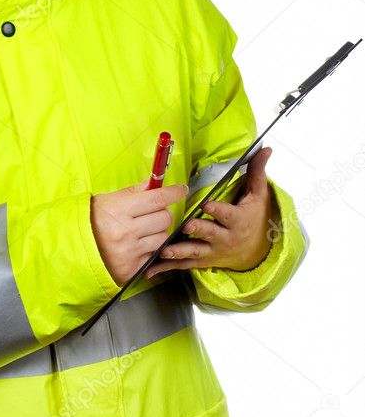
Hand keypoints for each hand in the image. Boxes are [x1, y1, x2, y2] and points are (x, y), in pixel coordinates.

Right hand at [90, 179, 189, 286]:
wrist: (75, 250)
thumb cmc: (92, 221)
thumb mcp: (108, 200)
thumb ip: (135, 191)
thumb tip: (155, 182)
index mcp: (119, 210)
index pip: (157, 199)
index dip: (173, 193)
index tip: (181, 190)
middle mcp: (125, 232)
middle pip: (164, 218)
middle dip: (162, 213)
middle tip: (151, 213)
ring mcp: (130, 252)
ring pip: (163, 238)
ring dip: (158, 233)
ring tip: (142, 232)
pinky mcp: (132, 269)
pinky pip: (155, 256)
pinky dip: (150, 250)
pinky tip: (138, 246)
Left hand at [143, 146, 277, 278]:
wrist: (255, 251)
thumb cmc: (253, 218)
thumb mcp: (258, 195)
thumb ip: (257, 171)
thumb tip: (266, 148)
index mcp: (237, 221)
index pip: (227, 215)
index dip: (218, 211)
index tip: (208, 205)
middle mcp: (225, 238)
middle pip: (210, 234)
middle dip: (198, 230)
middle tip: (186, 225)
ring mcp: (212, 252)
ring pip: (194, 252)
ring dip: (179, 251)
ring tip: (164, 251)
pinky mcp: (202, 261)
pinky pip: (183, 265)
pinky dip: (166, 267)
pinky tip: (150, 269)